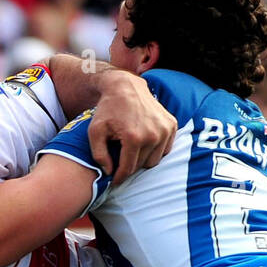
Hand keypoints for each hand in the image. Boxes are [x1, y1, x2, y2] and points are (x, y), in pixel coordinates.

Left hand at [88, 70, 176, 184]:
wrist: (125, 86)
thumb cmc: (107, 109)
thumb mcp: (94, 131)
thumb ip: (99, 155)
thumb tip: (109, 172)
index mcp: (134, 138)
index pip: (128, 169)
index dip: (119, 178)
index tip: (113, 181)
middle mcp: (153, 135)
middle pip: (141, 166)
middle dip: (130, 166)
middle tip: (121, 160)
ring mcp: (165, 129)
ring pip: (154, 160)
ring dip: (143, 159)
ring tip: (131, 150)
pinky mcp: (172, 124)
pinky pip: (165, 149)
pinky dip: (155, 150)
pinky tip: (144, 143)